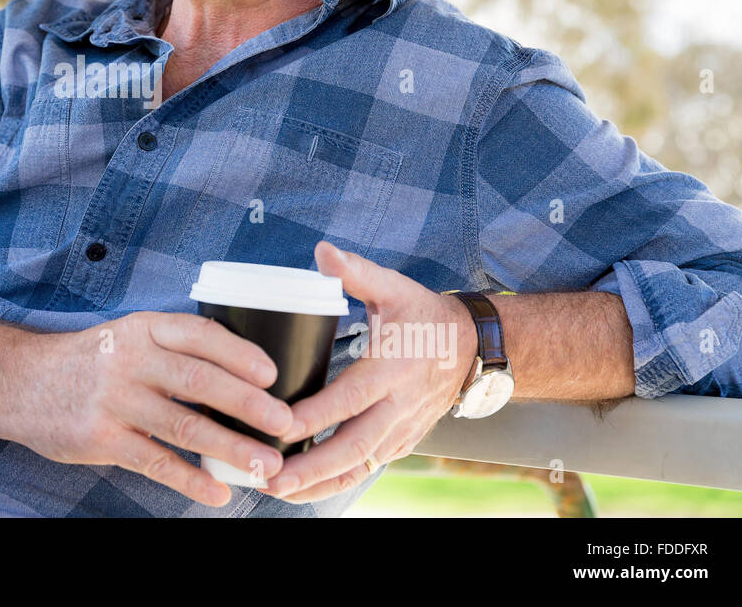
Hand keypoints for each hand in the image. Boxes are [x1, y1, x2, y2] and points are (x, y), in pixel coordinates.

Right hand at [8, 311, 295, 506]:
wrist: (20, 382)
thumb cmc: (90, 361)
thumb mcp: (128, 336)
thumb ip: (174, 348)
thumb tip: (242, 372)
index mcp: (143, 328)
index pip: (200, 335)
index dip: (240, 354)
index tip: (274, 374)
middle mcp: (130, 359)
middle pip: (199, 380)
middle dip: (248, 404)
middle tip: (285, 422)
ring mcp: (114, 399)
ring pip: (184, 425)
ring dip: (230, 448)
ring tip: (266, 465)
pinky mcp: (101, 437)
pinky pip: (155, 462)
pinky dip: (190, 479)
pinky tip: (218, 493)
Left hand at [260, 240, 476, 503]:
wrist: (473, 347)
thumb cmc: (425, 315)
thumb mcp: (394, 286)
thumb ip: (356, 271)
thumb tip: (322, 251)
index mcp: (391, 369)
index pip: (348, 399)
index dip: (313, 415)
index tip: (276, 425)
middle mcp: (397, 407)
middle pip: (352, 447)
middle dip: (309, 468)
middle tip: (268, 477)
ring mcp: (401, 430)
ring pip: (358, 467)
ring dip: (318, 484)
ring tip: (275, 490)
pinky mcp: (400, 442)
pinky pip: (366, 468)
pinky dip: (334, 482)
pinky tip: (301, 488)